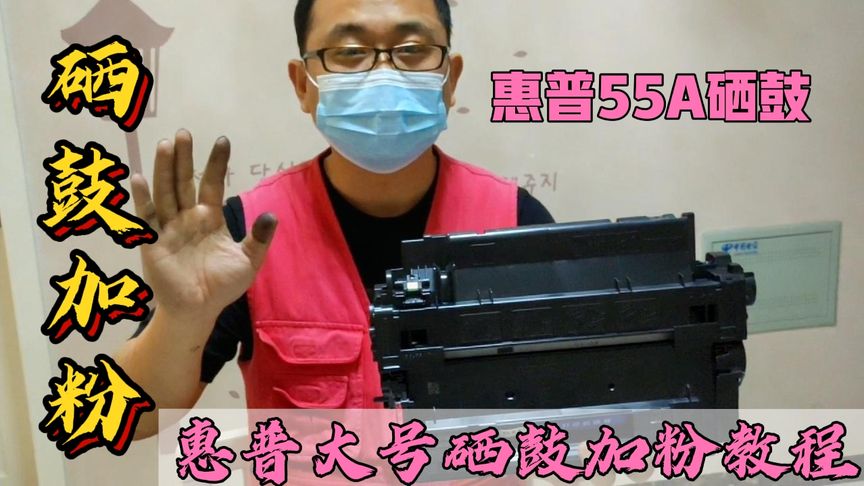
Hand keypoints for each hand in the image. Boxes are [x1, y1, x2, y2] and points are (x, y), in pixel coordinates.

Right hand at [130, 129, 276, 323]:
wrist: (199, 311)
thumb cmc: (221, 286)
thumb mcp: (248, 261)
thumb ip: (259, 238)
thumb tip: (272, 214)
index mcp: (209, 218)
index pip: (212, 184)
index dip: (217, 163)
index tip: (223, 141)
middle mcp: (187, 218)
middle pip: (184, 182)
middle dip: (184, 158)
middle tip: (184, 134)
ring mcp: (168, 228)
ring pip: (165, 193)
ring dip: (164, 169)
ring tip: (166, 145)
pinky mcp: (152, 242)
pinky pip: (146, 217)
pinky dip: (142, 198)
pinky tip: (139, 178)